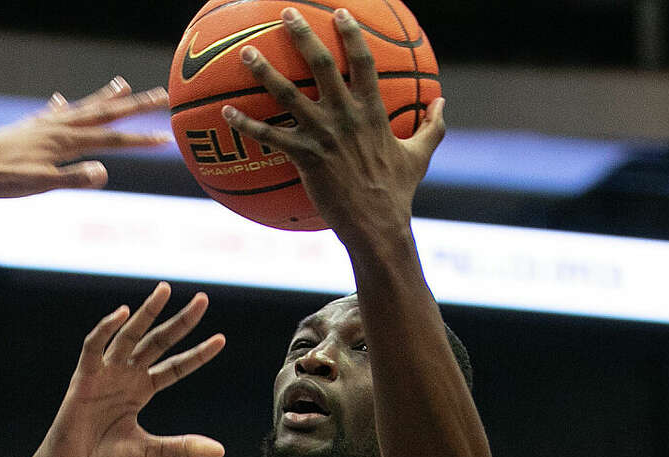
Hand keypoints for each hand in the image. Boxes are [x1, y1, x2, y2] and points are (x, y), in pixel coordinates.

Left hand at [0, 78, 171, 207]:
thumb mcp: (38, 185)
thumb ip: (72, 178)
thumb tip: (104, 172)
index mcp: (64, 142)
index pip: (111, 140)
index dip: (140, 140)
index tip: (168, 138)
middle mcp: (57, 126)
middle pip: (104, 115)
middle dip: (135, 107)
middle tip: (163, 95)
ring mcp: (41, 125)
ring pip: (80, 109)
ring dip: (103, 99)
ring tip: (122, 84)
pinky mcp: (26, 128)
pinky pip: (51, 114)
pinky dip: (60, 107)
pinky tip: (58, 101)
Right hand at [33, 282, 226, 456]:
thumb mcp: (150, 453)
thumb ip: (182, 447)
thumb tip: (219, 450)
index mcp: (141, 391)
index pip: (175, 367)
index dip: (197, 354)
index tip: (221, 339)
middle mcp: (126, 377)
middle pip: (158, 342)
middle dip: (180, 321)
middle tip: (203, 299)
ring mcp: (105, 374)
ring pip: (129, 336)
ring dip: (146, 313)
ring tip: (164, 290)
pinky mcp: (83, 377)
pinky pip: (94, 346)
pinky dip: (106, 329)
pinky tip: (122, 313)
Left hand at [226, 7, 446, 244]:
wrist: (376, 223)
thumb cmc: (397, 191)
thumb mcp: (420, 155)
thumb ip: (433, 126)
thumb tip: (443, 103)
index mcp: (373, 110)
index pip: (363, 61)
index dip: (351, 34)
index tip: (339, 13)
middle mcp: (346, 116)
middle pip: (322, 65)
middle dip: (303, 36)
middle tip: (286, 13)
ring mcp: (323, 135)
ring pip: (288, 95)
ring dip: (264, 72)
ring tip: (245, 53)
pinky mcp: (304, 157)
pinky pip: (269, 136)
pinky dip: (246, 124)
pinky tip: (225, 112)